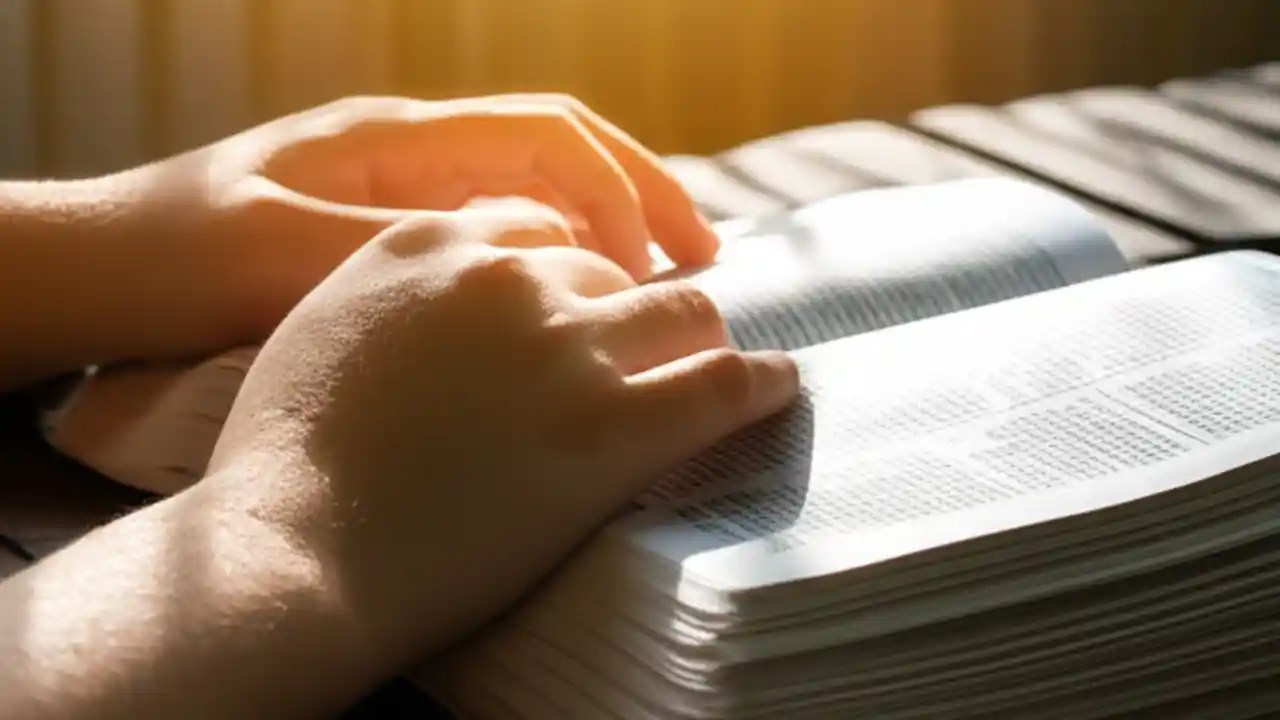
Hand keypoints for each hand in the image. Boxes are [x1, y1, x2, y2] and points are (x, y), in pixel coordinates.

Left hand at [192, 93, 715, 336]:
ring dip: (609, 230)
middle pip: (562, 152)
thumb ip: (410, 249)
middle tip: (706, 263)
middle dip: (643, 196)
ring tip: (662, 286)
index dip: (625, 190)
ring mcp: (408, 194)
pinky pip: (502, 235)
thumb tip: (530, 261)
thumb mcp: (292, 254)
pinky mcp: (395, 239)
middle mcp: (416, 155)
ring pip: (539, 193)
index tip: (664, 263)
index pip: (549, 136)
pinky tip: (576, 310)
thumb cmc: (187, 255)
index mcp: (402, 141)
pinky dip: (557, 262)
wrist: (108, 270)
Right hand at [205, 207, 795, 668]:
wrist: (291, 550)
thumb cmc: (283, 464)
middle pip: (612, 271)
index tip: (586, 311)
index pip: (540, 234)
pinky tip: (776, 389)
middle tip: (642, 353)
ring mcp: (565, 345)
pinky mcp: (612, 424)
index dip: (569, 278)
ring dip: (696, 339)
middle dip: (625, 313)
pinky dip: (760, 384)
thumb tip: (444, 309)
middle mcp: (509, 275)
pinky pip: (723, 383)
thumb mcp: (323, 333)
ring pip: (683, 310)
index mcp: (433, 244)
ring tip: (715, 368)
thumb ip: (396, 298)